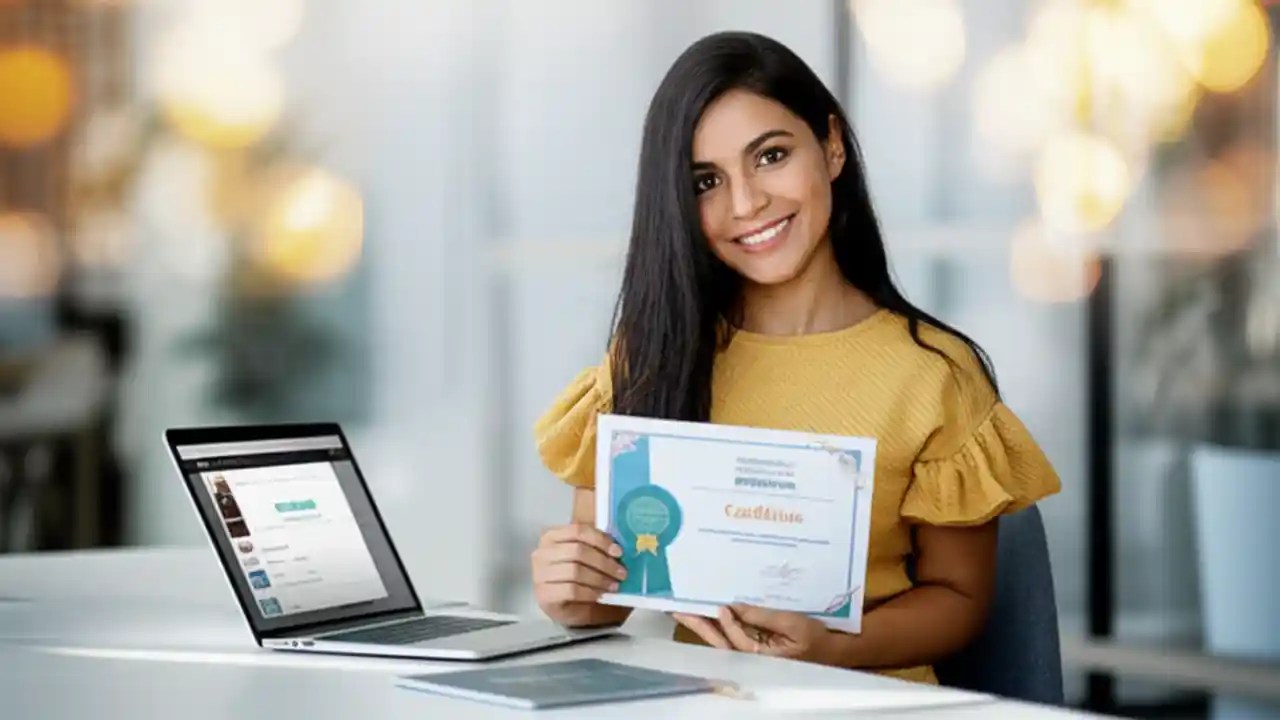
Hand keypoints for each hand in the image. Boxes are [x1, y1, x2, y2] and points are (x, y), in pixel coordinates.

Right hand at [531, 524, 627, 626]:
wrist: (566, 608)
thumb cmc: (578, 578)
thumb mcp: (587, 558)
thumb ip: (596, 547)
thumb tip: (618, 546)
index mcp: (552, 536)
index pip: (578, 530)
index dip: (600, 540)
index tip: (618, 552)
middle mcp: (542, 553)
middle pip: (577, 551)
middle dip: (604, 562)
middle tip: (621, 573)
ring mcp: (540, 574)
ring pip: (575, 571)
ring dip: (599, 579)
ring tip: (614, 585)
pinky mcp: (544, 595)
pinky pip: (571, 590)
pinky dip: (590, 592)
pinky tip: (600, 595)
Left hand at [673, 605, 830, 661]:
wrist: (830, 650)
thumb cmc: (814, 639)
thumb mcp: (792, 624)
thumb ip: (763, 617)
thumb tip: (735, 607)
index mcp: (761, 658)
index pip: (737, 639)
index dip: (728, 622)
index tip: (722, 605)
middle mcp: (750, 659)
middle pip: (718, 642)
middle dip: (698, 625)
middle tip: (678, 609)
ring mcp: (750, 654)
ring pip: (721, 640)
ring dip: (704, 625)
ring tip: (685, 609)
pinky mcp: (752, 648)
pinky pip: (730, 637)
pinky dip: (717, 625)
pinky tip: (708, 612)